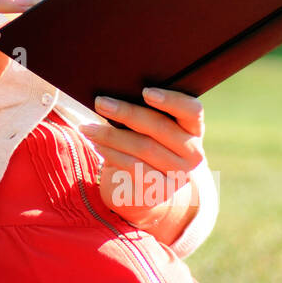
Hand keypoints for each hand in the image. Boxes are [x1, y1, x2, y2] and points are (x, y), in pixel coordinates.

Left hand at [83, 88, 205, 227]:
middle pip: (160, 127)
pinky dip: (112, 153)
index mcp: (194, 129)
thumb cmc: (147, 145)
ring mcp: (179, 174)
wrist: (149, 188)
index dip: (171, 100)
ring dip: (111, 135)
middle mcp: (193, 153)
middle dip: (126, 113)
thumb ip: (146, 112)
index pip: (192, 111)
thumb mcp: (153, 129)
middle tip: (100, 103)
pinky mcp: (161, 191)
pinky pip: (134, 167)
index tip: (145, 91)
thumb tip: (113, 96)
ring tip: (88, 127)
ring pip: (144, 148)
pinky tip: (97, 145)